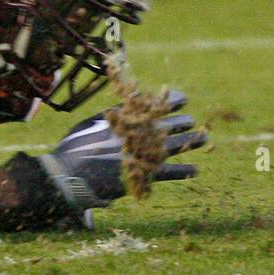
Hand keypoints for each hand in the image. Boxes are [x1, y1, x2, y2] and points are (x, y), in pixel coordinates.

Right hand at [34, 89, 205, 212]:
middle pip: (169, 125)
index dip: (172, 101)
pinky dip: (183, 171)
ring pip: (174, 146)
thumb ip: (110, 114)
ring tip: (205, 138)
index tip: (183, 98)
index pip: (156, 106)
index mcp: (127, 119)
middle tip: (191, 121)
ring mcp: (141, 154)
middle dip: (182, 122)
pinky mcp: (141, 176)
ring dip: (191, 142)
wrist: (69, 174)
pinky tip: (195, 170)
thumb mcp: (91, 122)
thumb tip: (123, 104)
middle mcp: (138, 134)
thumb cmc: (76, 147)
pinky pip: (168, 173)